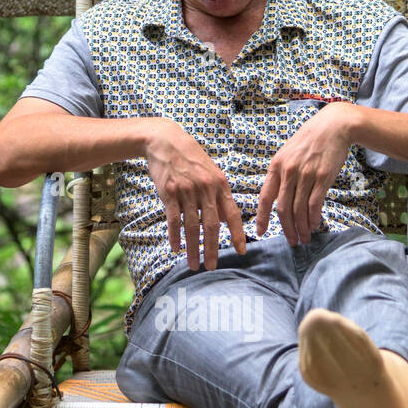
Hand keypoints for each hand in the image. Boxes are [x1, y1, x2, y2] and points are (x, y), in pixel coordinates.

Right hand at [144, 119, 246, 269]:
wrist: (166, 141)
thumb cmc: (191, 159)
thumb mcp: (211, 172)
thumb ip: (219, 196)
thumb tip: (225, 221)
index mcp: (220, 184)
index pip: (232, 213)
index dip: (237, 234)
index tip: (241, 251)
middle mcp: (205, 188)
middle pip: (211, 225)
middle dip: (212, 249)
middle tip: (212, 266)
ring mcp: (186, 191)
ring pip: (191, 226)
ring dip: (193, 248)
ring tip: (194, 265)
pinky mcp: (169, 192)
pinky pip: (173, 219)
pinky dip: (175, 237)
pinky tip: (176, 249)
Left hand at [256, 102, 354, 243]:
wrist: (334, 125)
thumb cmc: (310, 140)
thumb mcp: (288, 152)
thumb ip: (281, 173)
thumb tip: (278, 198)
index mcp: (276, 166)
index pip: (265, 197)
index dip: (262, 218)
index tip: (261, 233)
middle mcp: (288, 171)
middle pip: (283, 209)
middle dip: (287, 229)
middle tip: (292, 241)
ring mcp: (306, 175)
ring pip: (299, 210)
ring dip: (302, 228)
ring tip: (305, 237)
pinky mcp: (323, 177)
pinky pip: (315, 204)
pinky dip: (313, 218)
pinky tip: (314, 225)